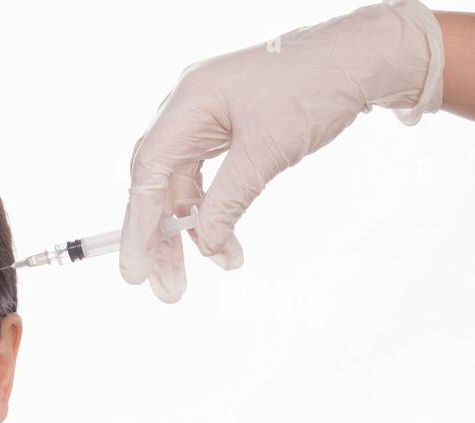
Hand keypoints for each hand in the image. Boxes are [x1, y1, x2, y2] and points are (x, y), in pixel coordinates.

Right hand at [120, 0, 443, 302]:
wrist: (364, 57)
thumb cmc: (318, 86)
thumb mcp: (269, 151)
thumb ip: (229, 199)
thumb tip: (205, 242)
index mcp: (190, 102)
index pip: (148, 172)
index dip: (139, 225)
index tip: (136, 270)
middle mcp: (188, 107)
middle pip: (157, 182)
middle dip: (161, 237)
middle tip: (168, 286)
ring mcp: (205, 116)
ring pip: (182, 184)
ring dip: (193, 229)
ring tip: (218, 263)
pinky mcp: (225, 126)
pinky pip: (205, 176)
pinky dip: (214, 208)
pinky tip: (226, 238)